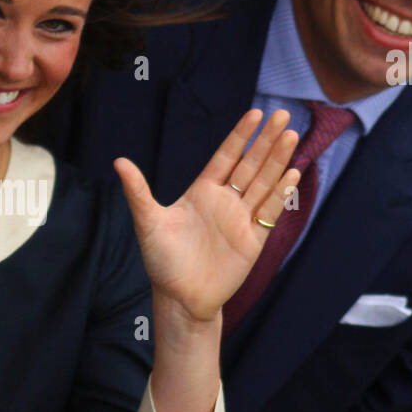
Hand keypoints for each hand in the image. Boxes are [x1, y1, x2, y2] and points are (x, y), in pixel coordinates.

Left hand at [116, 109, 298, 321]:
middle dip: (266, 141)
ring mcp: (241, 219)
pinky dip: (281, 194)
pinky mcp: (253, 240)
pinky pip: (270, 212)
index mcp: (202, 192)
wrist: (180, 298)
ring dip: (278, 161)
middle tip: (282, 115)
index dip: (241, 136)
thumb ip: (138, 191)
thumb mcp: (148, 222)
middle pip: (250, 164)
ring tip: (291, 136)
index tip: (255, 113)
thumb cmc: (161, 261)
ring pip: (263, 183)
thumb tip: (119, 162)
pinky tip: (292, 174)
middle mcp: (224, 201)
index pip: (226, 156)